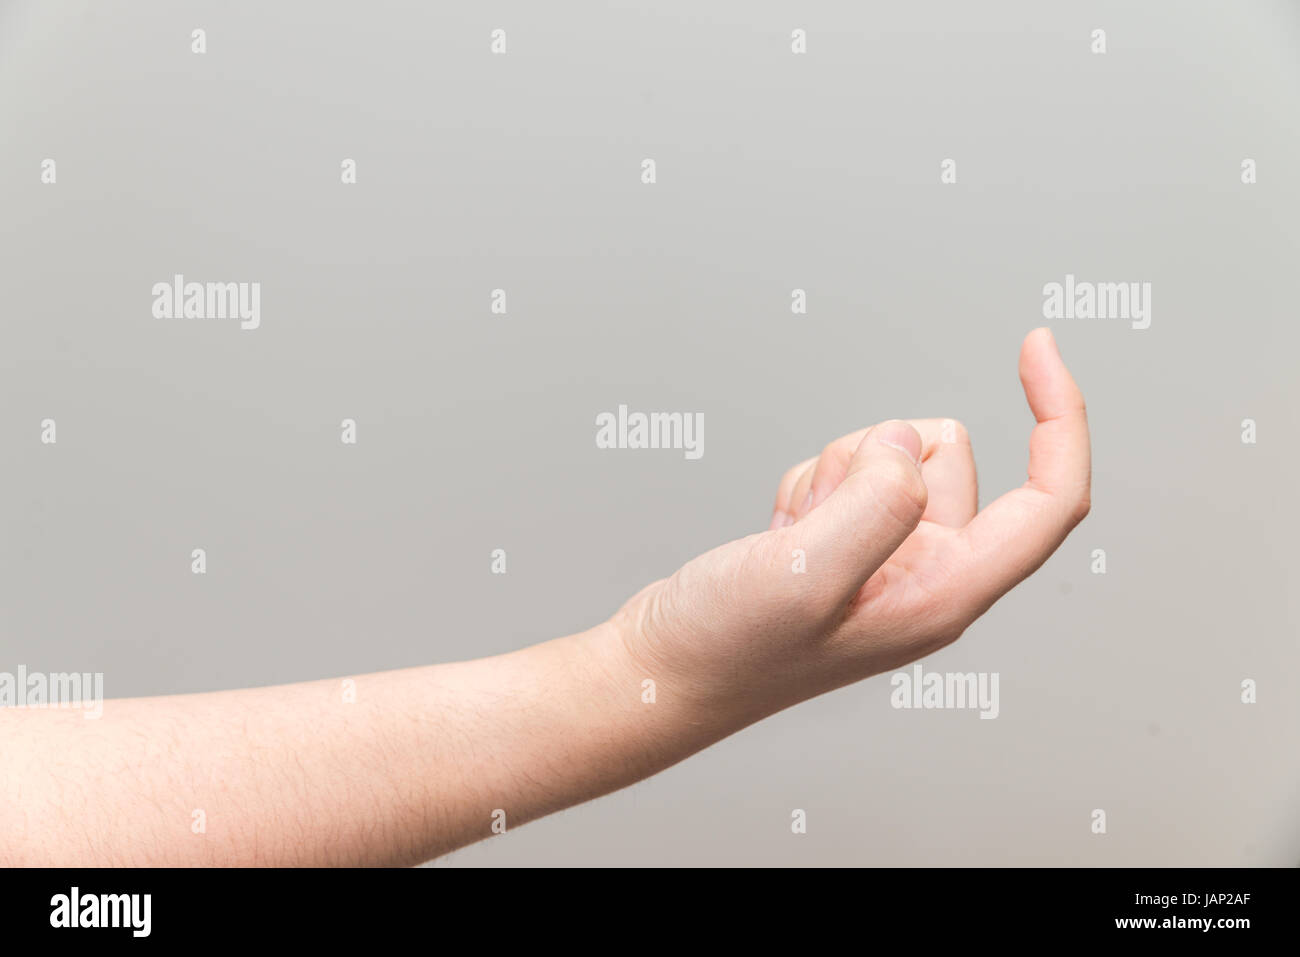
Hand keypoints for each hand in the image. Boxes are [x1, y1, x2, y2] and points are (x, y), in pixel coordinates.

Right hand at [612, 328, 1090, 725]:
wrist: (662, 671)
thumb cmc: (728, 648)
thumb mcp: (805, 577)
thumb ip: (875, 507)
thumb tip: (906, 446)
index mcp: (946, 596)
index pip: (1048, 501)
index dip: (1059, 419)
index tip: (1036, 347)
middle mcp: (928, 577)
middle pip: (949, 456)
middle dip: (879, 454)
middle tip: (819, 513)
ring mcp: (886, 562)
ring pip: (891, 455)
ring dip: (838, 470)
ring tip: (794, 530)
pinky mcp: (847, 546)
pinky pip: (846, 471)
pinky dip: (808, 485)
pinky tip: (781, 534)